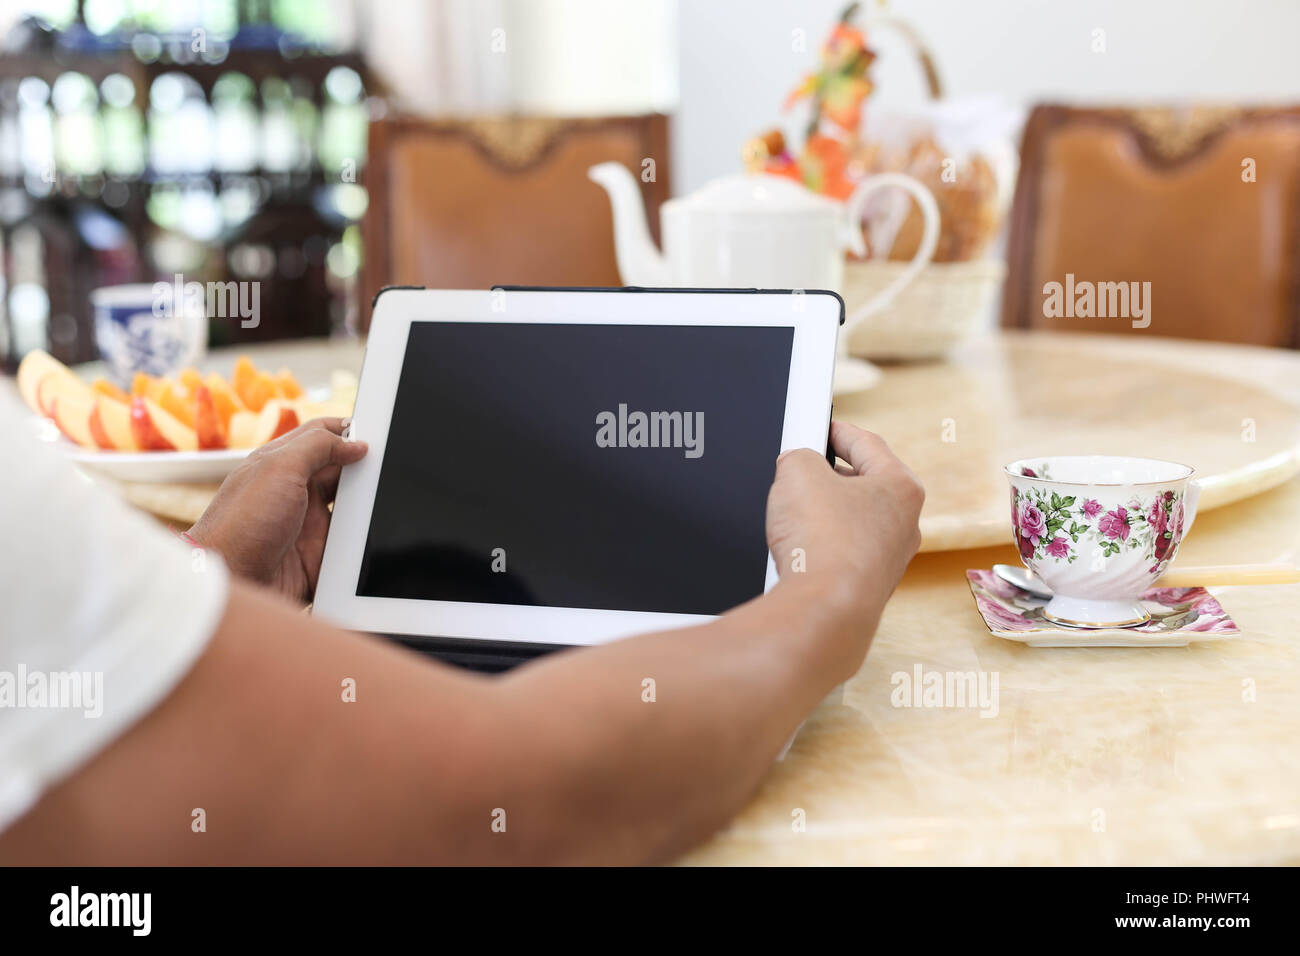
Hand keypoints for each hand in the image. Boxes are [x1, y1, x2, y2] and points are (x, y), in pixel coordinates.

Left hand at [188, 418, 367, 602]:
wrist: (233, 581)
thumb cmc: (241, 524)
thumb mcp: (278, 468)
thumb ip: (318, 447)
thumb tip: (355, 444)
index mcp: (281, 464)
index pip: (319, 436)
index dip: (346, 430)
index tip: (374, 431)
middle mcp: (296, 492)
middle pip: (341, 470)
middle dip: (362, 466)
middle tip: (385, 464)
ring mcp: (308, 524)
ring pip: (351, 506)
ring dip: (367, 503)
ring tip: (387, 498)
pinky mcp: (318, 555)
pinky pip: (350, 544)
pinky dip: (364, 540)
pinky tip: (377, 534)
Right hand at [765, 421, 923, 647]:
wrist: (823, 610)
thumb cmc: (823, 542)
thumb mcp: (797, 472)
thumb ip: (798, 456)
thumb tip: (798, 466)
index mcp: (901, 486)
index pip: (866, 443)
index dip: (835, 430)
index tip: (818, 427)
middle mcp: (904, 524)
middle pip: (861, 484)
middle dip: (825, 477)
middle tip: (796, 473)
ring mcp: (888, 559)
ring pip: (851, 522)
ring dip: (821, 515)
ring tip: (791, 516)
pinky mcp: (866, 587)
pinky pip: (840, 554)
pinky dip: (819, 548)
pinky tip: (797, 552)